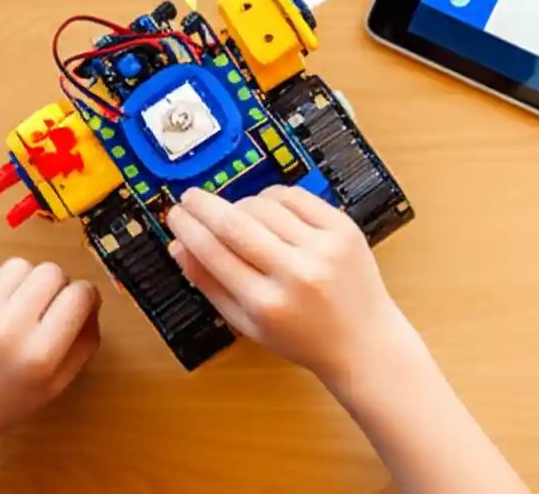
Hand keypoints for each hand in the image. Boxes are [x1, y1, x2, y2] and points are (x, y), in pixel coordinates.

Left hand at [0, 258, 101, 446]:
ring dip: (31, 280)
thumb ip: (84, 342)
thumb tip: (92, 302)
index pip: (79, 295)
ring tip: (24, 305)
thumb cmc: (9, 403)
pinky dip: (6, 283)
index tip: (81, 307)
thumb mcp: (58, 384)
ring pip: (23, 265)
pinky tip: (1, 307)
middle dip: (60, 285)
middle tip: (50, 307)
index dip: (87, 296)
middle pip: (52, 272)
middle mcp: (12, 327)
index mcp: (41, 353)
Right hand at [166, 186, 410, 387]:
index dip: (188, 229)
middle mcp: (296, 274)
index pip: (213, 253)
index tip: (174, 215)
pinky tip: (266, 208)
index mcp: (267, 305)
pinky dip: (273, 197)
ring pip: (264, 205)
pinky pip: (296, 197)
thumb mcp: (248, 325)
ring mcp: (324, 248)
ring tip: (235, 215)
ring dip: (240, 204)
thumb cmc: (302, 337)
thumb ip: (210, 285)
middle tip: (189, 198)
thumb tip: (178, 245)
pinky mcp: (344, 229)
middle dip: (204, 206)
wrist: (364, 341)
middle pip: (235, 224)